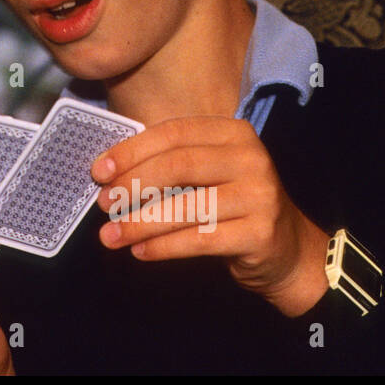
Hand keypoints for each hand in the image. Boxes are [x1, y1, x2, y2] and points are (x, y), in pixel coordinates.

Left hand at [90, 116, 329, 316]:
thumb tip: (108, 172)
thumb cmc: (230, 204)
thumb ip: (167, 163)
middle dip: (132, 185)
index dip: (131, 151)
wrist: (285, 248)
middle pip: (178, 166)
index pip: (173, 133)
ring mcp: (260, 195)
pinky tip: (140, 251)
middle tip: (103, 204)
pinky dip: (163, 247)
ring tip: (110, 235)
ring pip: (186, 206)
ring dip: (140, 223)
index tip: (98, 171)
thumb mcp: (206, 172)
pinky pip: (200, 239)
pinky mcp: (260, 233)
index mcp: (233, 133)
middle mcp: (251, 158)